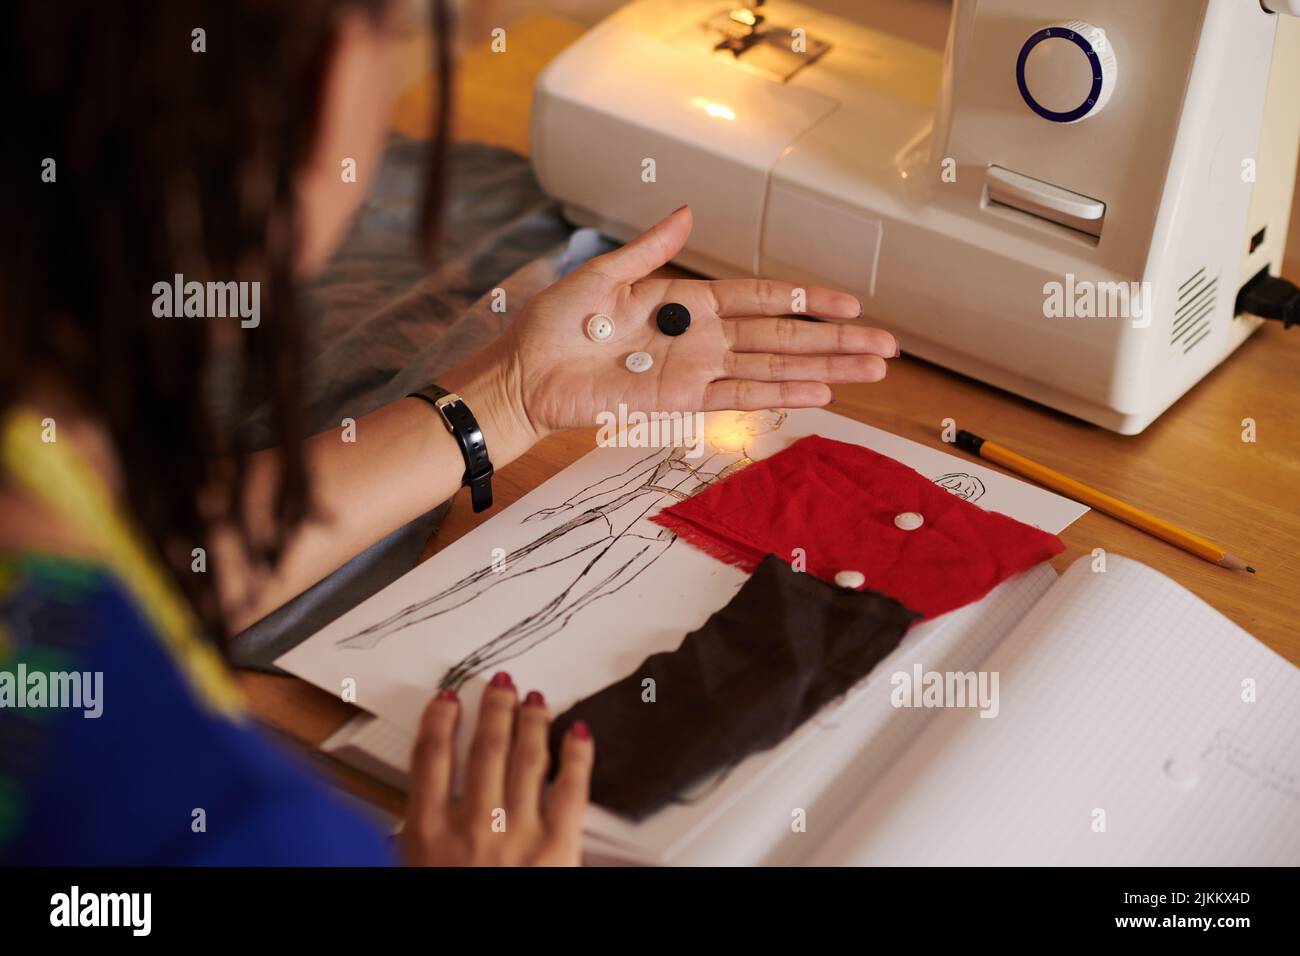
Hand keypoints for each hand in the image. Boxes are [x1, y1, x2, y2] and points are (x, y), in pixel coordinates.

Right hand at [401, 674, 592, 865]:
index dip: (439, 721)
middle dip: (495, 710)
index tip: (447, 700)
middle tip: (501, 686)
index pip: (430, 759)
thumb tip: (415, 814)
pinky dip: (577, 756)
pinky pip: (571, 790)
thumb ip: (421, 838)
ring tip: (535, 700)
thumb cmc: (455, 915)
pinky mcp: (559, 848)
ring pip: (526, 760)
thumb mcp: (417, 871)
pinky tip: (578, 733)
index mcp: (430, 837)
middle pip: (485, 750)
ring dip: (531, 722)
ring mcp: (518, 835)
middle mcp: (474, 827)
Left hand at [453, 206, 897, 443]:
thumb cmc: (556, 324)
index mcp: (687, 301)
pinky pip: (739, 399)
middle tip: (885, 345)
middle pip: (782, 336)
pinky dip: (779, 396)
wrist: (526, 373)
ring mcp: (696, 372)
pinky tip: (819, 393)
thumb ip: (651, 249)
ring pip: (773, 369)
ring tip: (870, 370)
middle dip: (835, 340)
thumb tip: (687, 213)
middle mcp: (702, 338)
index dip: (806, 299)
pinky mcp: (680, 404)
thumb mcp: (603, 274)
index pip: (761, 298)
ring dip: (823, 369)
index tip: (849, 303)